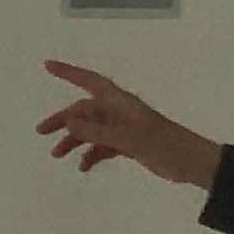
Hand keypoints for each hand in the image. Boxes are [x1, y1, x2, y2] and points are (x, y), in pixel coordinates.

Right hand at [35, 61, 223, 188]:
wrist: (192, 162)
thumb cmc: (163, 144)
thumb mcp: (128, 138)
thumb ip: (97, 131)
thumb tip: (68, 122)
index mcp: (120, 102)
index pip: (89, 81)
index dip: (68, 72)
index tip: (48, 66)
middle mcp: (118, 111)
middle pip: (84, 111)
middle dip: (63, 120)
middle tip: (42, 132)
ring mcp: (123, 128)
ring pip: (91, 130)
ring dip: (74, 141)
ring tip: (58, 155)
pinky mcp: (128, 144)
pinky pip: (102, 145)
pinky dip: (91, 154)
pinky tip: (83, 167)